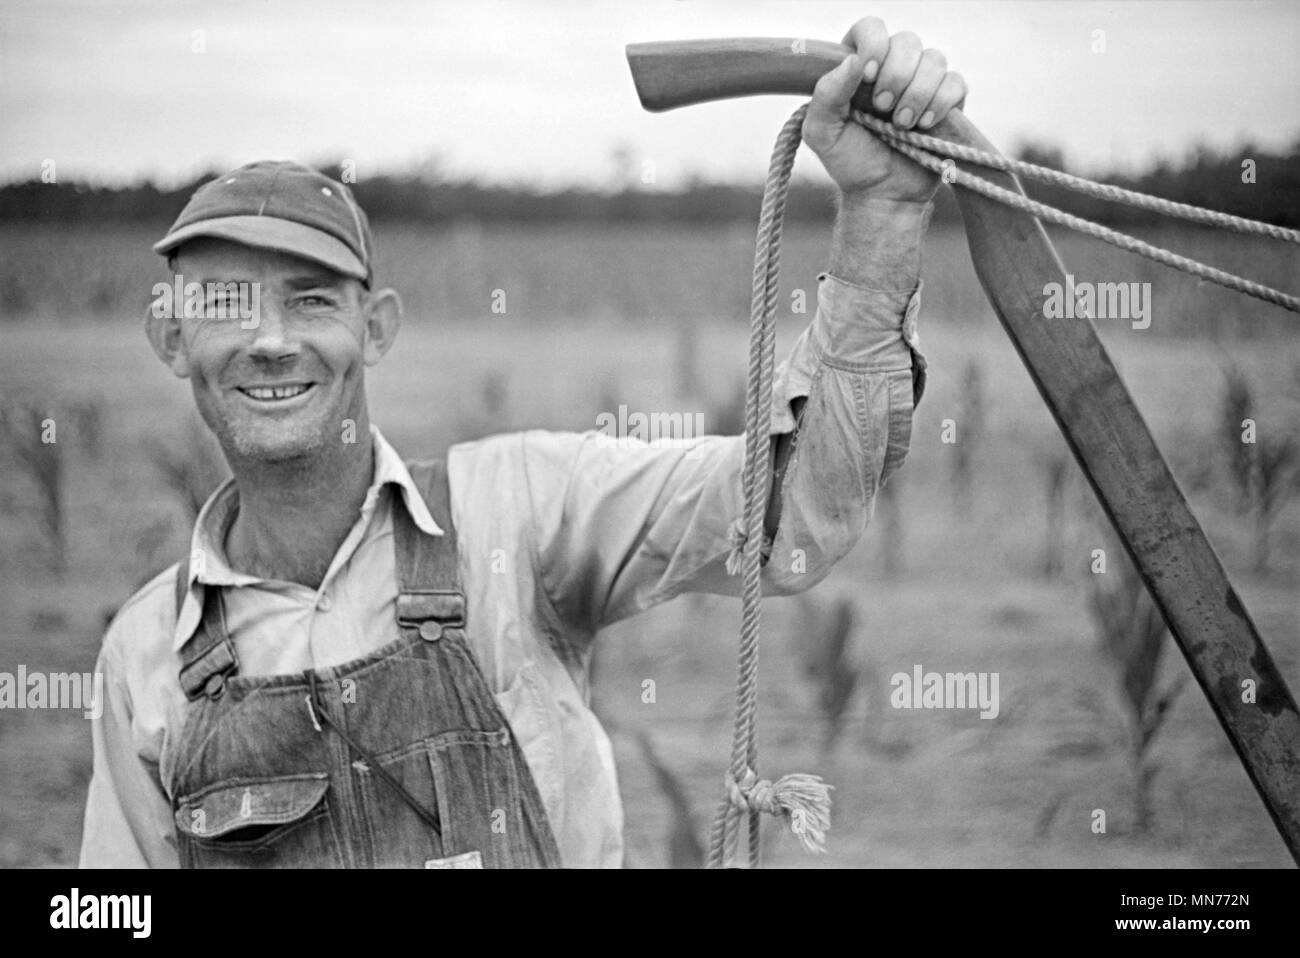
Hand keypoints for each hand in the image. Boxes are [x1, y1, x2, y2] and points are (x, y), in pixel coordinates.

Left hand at [802, 18, 967, 201]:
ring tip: (902, 126)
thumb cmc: (850, 161)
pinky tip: (924, 127)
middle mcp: (893, 67)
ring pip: (934, 59)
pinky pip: (955, 83)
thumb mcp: (822, 132)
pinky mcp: (948, 101)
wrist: (882, 194)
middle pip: (907, 41)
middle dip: (895, 76)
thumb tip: (852, 61)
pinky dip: (940, 104)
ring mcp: (923, 82)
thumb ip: (826, 93)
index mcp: (860, 66)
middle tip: (882, 109)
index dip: (873, 45)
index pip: (870, 28)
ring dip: (916, 94)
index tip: (866, 76)